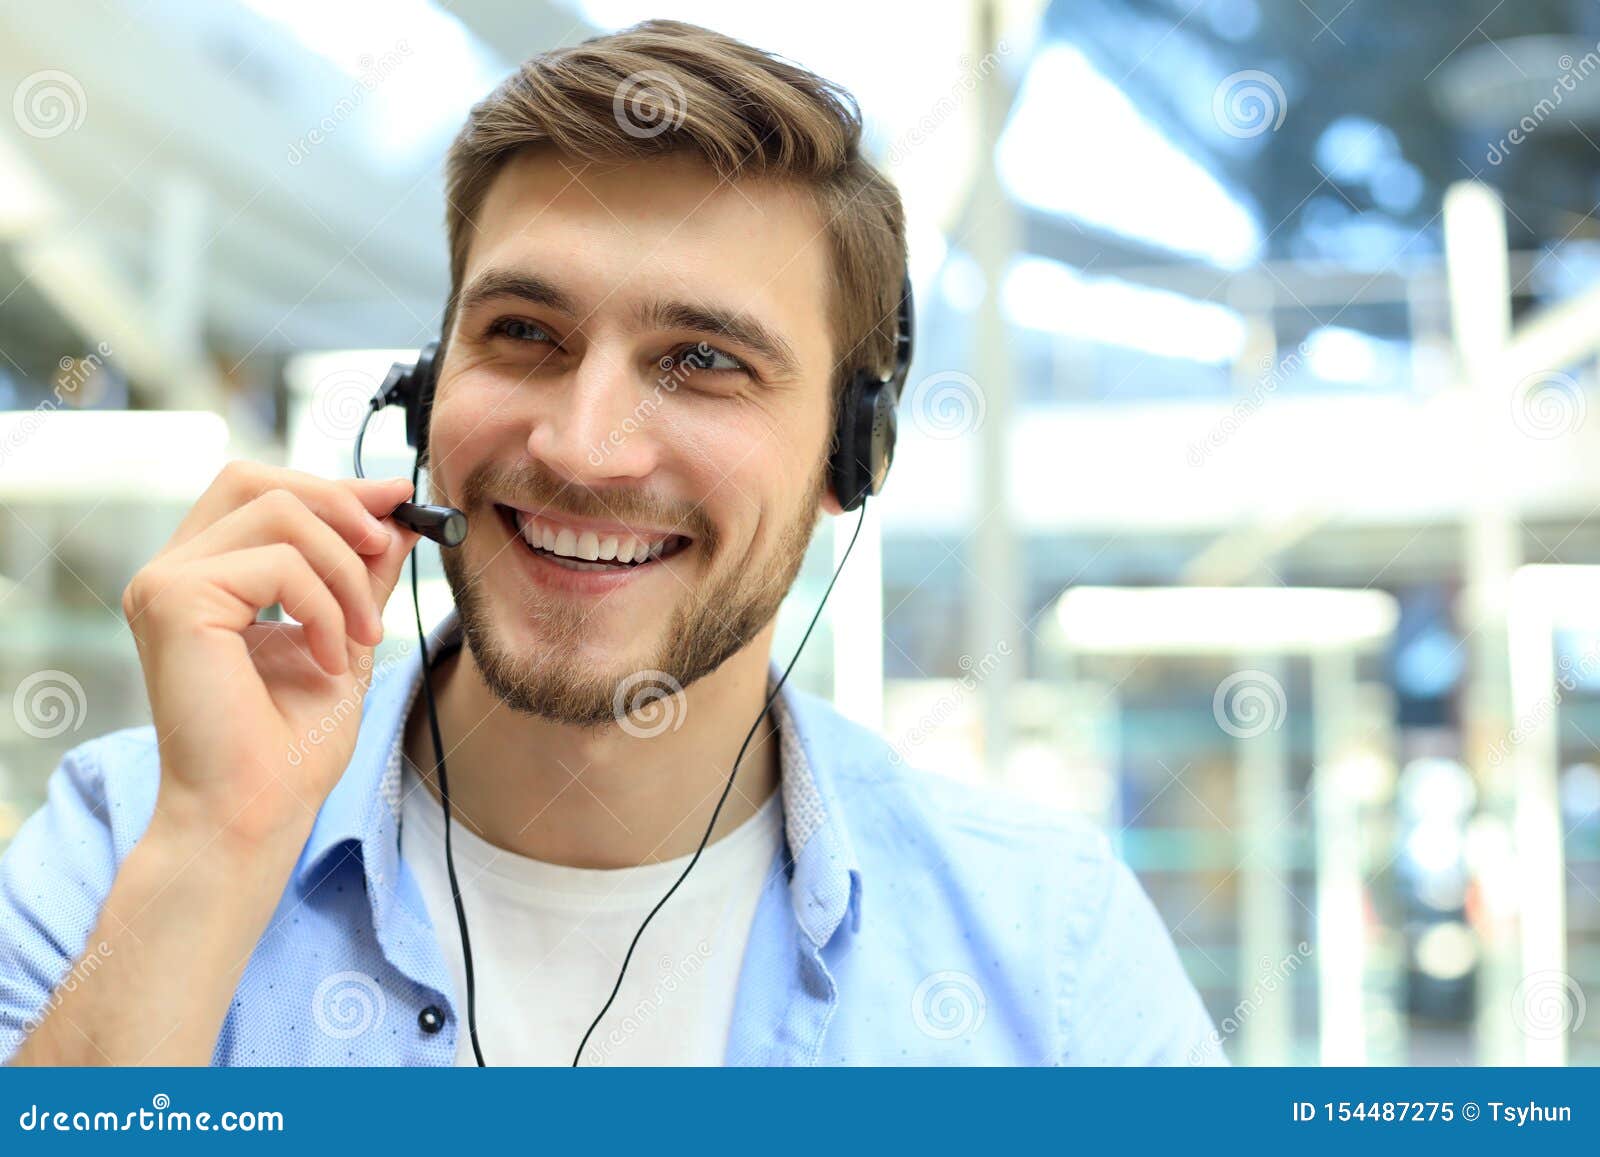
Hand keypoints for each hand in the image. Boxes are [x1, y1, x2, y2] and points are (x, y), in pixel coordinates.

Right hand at [122, 462, 421, 850]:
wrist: (259, 809)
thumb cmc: (290, 744)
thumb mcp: (344, 636)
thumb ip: (360, 574)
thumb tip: (394, 516)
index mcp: (203, 578)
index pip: (259, 492)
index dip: (331, 486)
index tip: (397, 499)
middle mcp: (172, 573)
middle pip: (258, 481)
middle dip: (338, 503)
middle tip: (389, 544)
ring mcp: (165, 583)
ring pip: (279, 514)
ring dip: (345, 571)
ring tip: (362, 635)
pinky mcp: (174, 601)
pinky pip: (278, 564)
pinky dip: (326, 607)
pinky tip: (330, 659)